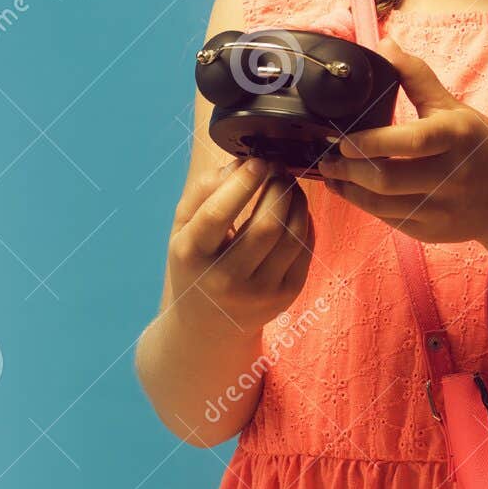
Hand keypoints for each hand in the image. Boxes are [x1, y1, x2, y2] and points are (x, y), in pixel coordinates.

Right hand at [167, 158, 314, 330]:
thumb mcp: (182, 229)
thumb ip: (203, 191)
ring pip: (292, 236)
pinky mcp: (286, 297)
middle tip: (278, 167)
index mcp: (191, 257)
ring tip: (288, 184)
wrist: (208, 328)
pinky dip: (305, 221)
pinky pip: (305, 249)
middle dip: (278, 187)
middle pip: (266, 225)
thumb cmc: (195, 265)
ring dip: (297, 200)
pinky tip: (295, 209)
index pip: (217, 214)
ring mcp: (259, 293)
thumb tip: (240, 165)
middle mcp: (225, 280)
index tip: (257, 161)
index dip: (242, 183)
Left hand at [320, 36, 487, 246]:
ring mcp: (441, 208)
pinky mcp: (432, 231)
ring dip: (349, 190)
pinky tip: (351, 191)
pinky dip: (365, 205)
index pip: (412, 141)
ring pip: (382, 205)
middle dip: (349, 170)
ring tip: (332, 173)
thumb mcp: (457, 109)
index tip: (344, 138)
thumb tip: (385, 45)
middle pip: (388, 179)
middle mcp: (451, 175)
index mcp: (457, 137)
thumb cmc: (483, 148)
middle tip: (328, 157)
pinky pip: (389, 220)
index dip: (373, 142)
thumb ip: (418, 78)